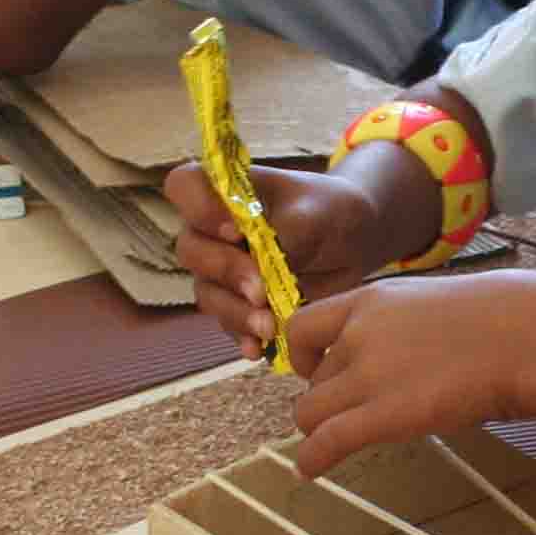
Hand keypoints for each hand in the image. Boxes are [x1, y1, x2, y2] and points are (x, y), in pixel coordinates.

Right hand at [164, 161, 390, 355]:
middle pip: (191, 250)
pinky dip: (243, 337)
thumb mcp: (318, 211)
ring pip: (208, 294)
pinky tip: (258, 348)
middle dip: (225, 271)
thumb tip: (267, 258)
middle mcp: (212, 231)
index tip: (235, 229)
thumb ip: (289, 228)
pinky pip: (228, 325)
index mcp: (225, 193)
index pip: (184, 186)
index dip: (199, 208)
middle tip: (260, 289)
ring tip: (269, 324)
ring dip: (235, 312)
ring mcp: (221, 272)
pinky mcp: (238, 306)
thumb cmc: (328, 212)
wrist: (352, 243)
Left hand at [286, 272, 535, 476]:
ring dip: (319, 429)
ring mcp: (368, 375)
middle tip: (354, 413)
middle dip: (327, 398)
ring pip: (310, 412)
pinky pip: (327, 441)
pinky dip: (312, 458)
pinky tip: (309, 470)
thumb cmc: (499, 323)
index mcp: (370, 302)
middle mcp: (358, 335)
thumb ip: (402, 328)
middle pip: (313, 379)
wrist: (525, 337)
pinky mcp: (382, 414)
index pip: (303, 326)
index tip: (317, 369)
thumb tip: (400, 354)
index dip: (304, 355)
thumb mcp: (434, 306)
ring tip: (334, 442)